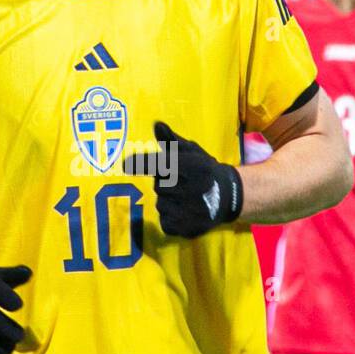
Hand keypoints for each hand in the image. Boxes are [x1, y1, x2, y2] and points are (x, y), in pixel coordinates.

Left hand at [121, 120, 242, 238]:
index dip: (143, 164)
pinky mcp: (188, 228)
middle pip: (158, 185)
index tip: (125, 165)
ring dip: (168, 201)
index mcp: (194, 167)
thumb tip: (157, 125)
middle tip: (181, 182)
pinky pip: (165, 221)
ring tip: (186, 197)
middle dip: (165, 183)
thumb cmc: (203, 170)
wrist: (228, 196)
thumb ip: (171, 141)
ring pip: (161, 204)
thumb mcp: (191, 151)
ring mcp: (192, 211)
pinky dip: (171, 217)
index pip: (162, 164)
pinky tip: (185, 211)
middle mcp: (195, 189)